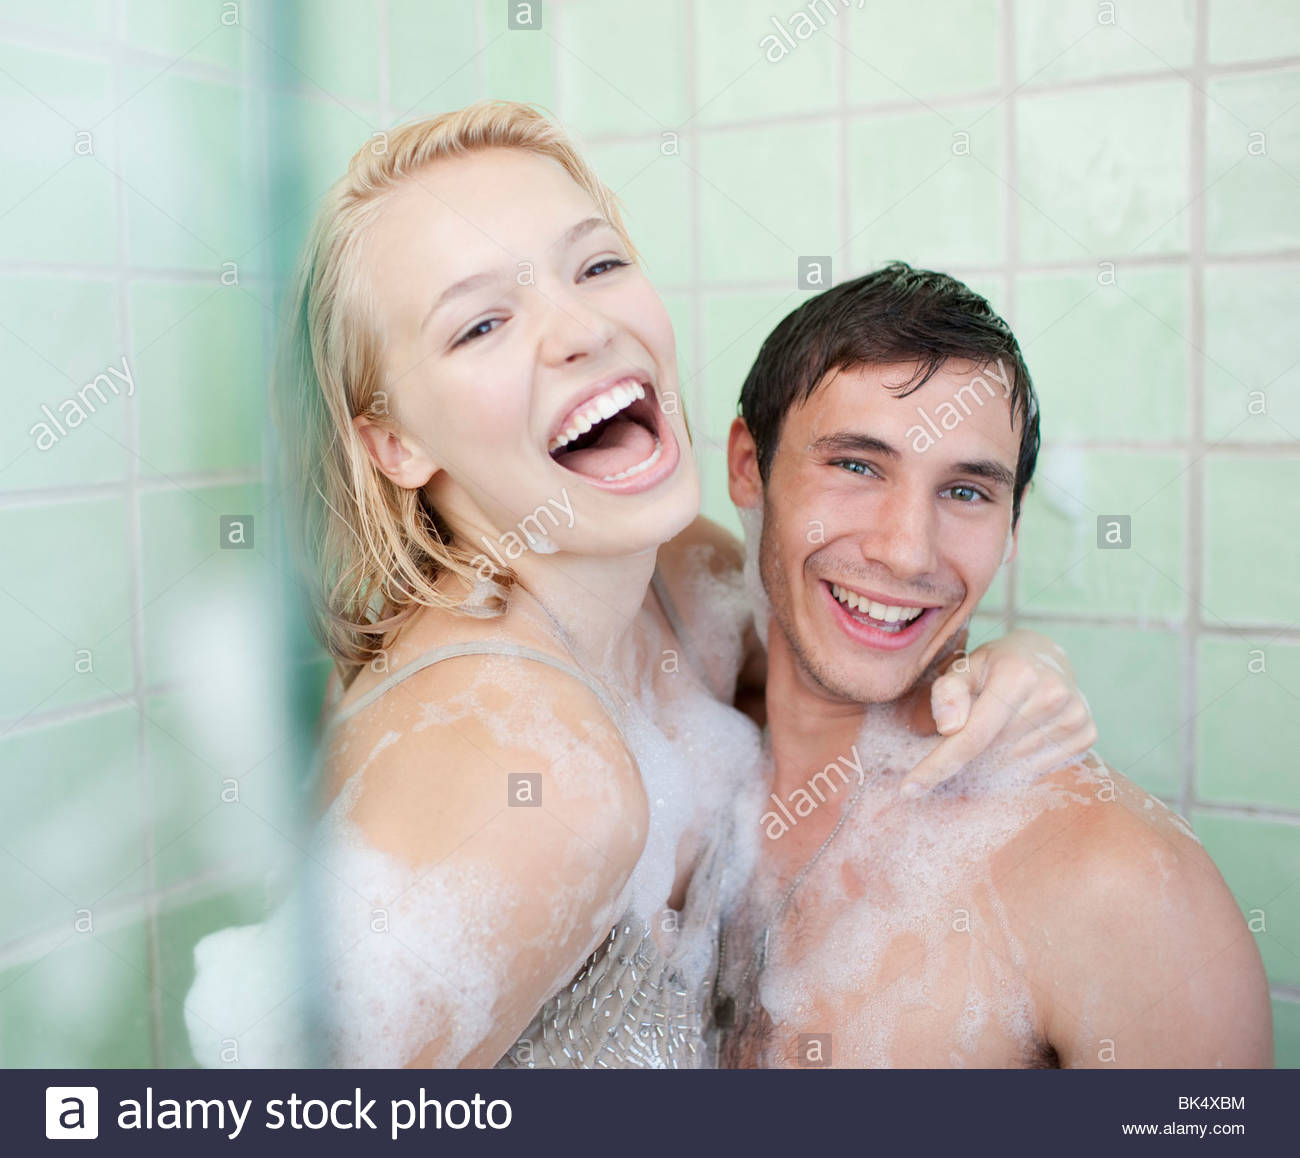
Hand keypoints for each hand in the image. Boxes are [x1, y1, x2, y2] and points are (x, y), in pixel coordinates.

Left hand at [899, 630, 1097, 797]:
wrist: (1047, 657)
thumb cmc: (996, 664)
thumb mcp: (964, 666)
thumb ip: (947, 692)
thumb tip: (948, 728)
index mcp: (1018, 674)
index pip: (972, 736)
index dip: (938, 765)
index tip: (909, 790)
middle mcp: (1052, 695)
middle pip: (991, 754)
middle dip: (966, 758)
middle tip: (959, 744)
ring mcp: (1074, 716)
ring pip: (1013, 766)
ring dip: (992, 761)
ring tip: (996, 732)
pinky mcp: (1087, 734)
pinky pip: (1037, 769)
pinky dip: (1017, 763)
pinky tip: (1017, 738)